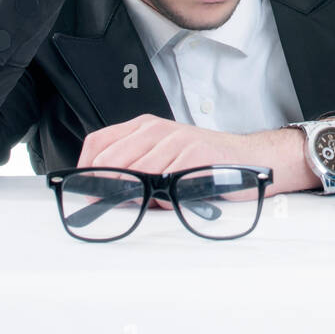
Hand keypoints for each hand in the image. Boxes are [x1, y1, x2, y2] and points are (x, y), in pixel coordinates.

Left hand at [78, 114, 300, 206]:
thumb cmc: (207, 162)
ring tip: (145, 203)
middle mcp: (157, 128)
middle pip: (110, 160)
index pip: (98, 143)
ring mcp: (175, 140)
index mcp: (145, 126)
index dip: (85, 170)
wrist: (251, 159)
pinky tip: (169, 199)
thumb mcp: (165, 157)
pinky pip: (162, 182)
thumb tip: (104, 195)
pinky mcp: (192, 155)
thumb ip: (136, 169)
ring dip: (135, 196)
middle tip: (102, 206)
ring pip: (134, 173)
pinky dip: (160, 197)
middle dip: (103, 187)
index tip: (83, 190)